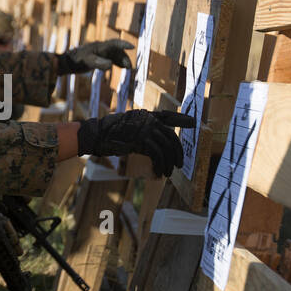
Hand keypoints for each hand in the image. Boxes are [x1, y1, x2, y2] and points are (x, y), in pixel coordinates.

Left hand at [57, 39, 133, 74]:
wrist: (68, 63)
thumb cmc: (78, 61)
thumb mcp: (88, 62)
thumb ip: (99, 63)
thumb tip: (110, 65)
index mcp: (100, 47)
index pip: (114, 43)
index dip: (124, 45)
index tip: (132, 47)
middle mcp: (102, 48)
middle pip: (117, 50)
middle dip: (124, 57)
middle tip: (129, 67)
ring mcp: (100, 52)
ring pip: (115, 55)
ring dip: (122, 60)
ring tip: (127, 68)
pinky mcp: (99, 57)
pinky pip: (111, 58)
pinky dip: (117, 62)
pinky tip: (121, 67)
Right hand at [76, 109, 195, 176]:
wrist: (97, 135)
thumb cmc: (110, 134)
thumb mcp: (129, 129)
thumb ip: (143, 131)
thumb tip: (155, 142)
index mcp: (146, 116)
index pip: (168, 117)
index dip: (181, 120)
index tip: (193, 123)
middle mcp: (148, 120)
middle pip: (171, 137)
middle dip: (177, 153)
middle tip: (179, 165)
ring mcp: (145, 129)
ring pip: (166, 148)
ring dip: (168, 163)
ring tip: (167, 173)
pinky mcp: (141, 140)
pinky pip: (156, 155)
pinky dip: (159, 166)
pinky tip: (158, 174)